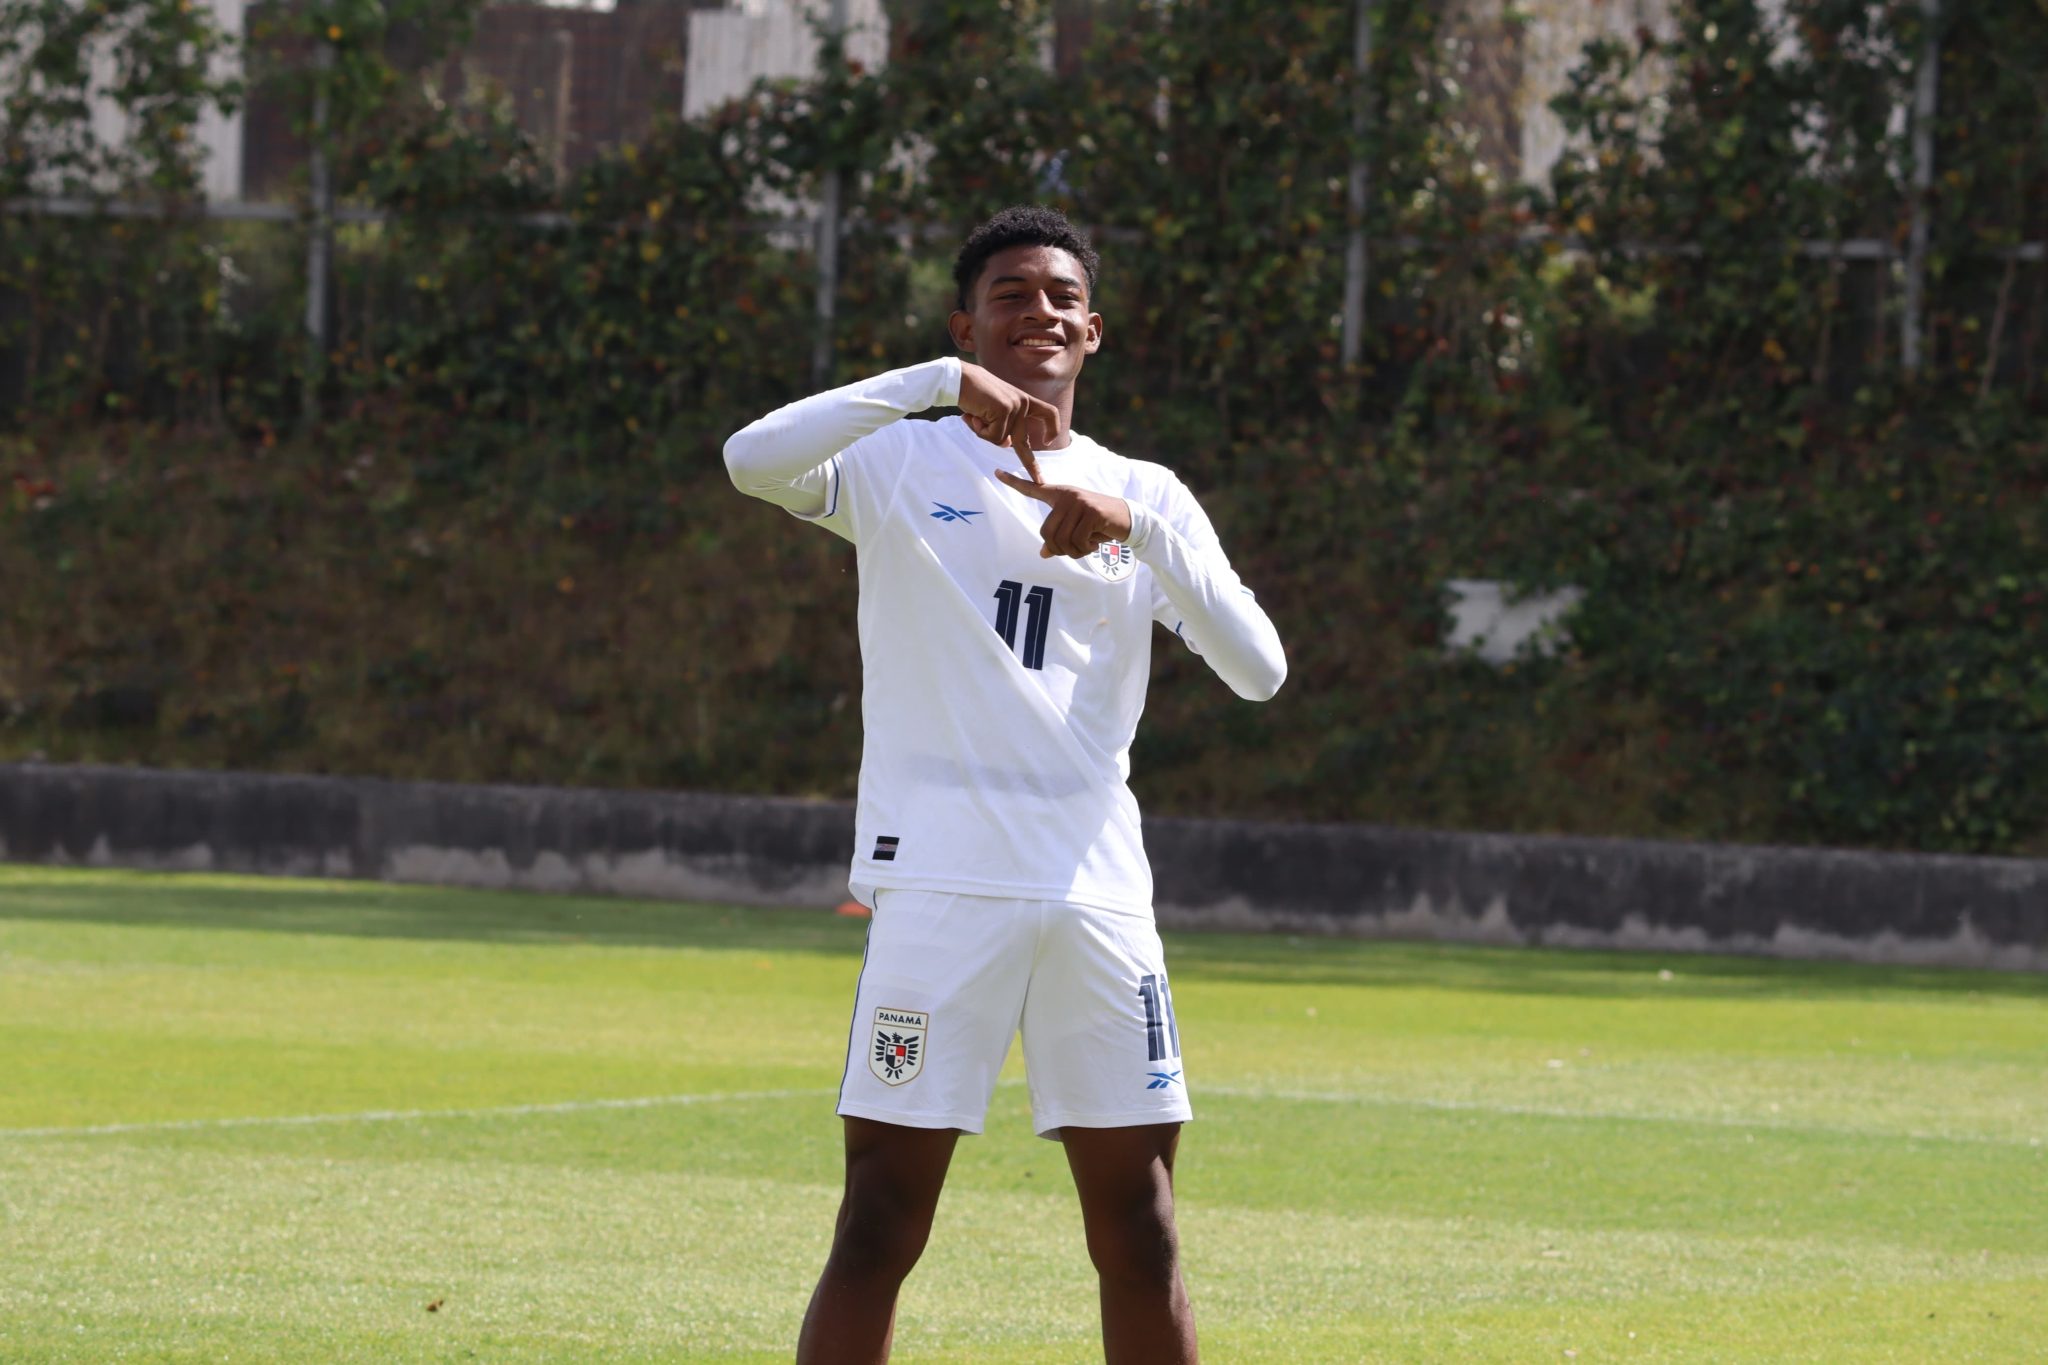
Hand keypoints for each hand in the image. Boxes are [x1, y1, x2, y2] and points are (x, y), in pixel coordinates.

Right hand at [957, 362, 1060, 484]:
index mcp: (1023, 400)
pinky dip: (980, 430)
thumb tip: (1006, 445)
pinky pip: (993, 436)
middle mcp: (1023, 403)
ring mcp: (1014, 406)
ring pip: (1000, 440)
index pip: (1047, 413)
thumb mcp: (992, 411)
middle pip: (1025, 441)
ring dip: (983, 432)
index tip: (1049, 441)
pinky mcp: (1003, 410)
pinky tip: (973, 416)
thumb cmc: (973, 394)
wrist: (960, 378)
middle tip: (1039, 480)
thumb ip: (1002, 426)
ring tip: (974, 416)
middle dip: (1031, 464)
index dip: (1052, 427)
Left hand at [994, 468, 1132, 558]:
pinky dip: (1085, 549)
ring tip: (1087, 545)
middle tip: (1076, 549)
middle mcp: (1067, 495)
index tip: (996, 473)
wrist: (1128, 519)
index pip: (1034, 488)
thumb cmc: (1098, 524)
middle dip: (1060, 549)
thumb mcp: (1076, 530)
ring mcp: (1079, 502)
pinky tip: (1095, 543)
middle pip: (1047, 533)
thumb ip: (1058, 538)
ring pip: (1062, 540)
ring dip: (1074, 551)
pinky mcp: (1091, 512)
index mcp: (1060, 495)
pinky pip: (1078, 541)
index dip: (1014, 482)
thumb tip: (1043, 553)